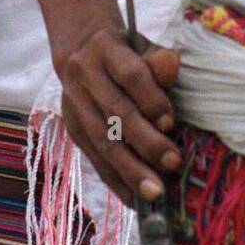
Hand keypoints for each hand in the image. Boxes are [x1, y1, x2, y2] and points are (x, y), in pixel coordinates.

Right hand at [59, 27, 181, 205]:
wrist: (80, 49)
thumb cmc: (123, 51)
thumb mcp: (141, 46)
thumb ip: (158, 59)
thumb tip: (173, 67)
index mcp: (105, 48)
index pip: (129, 75)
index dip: (150, 99)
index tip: (171, 123)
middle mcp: (84, 75)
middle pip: (115, 112)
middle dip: (145, 141)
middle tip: (172, 162)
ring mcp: (73, 103)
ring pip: (102, 140)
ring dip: (130, 169)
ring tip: (155, 192)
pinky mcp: (71, 127)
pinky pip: (93, 157)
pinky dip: (114, 180)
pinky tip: (133, 198)